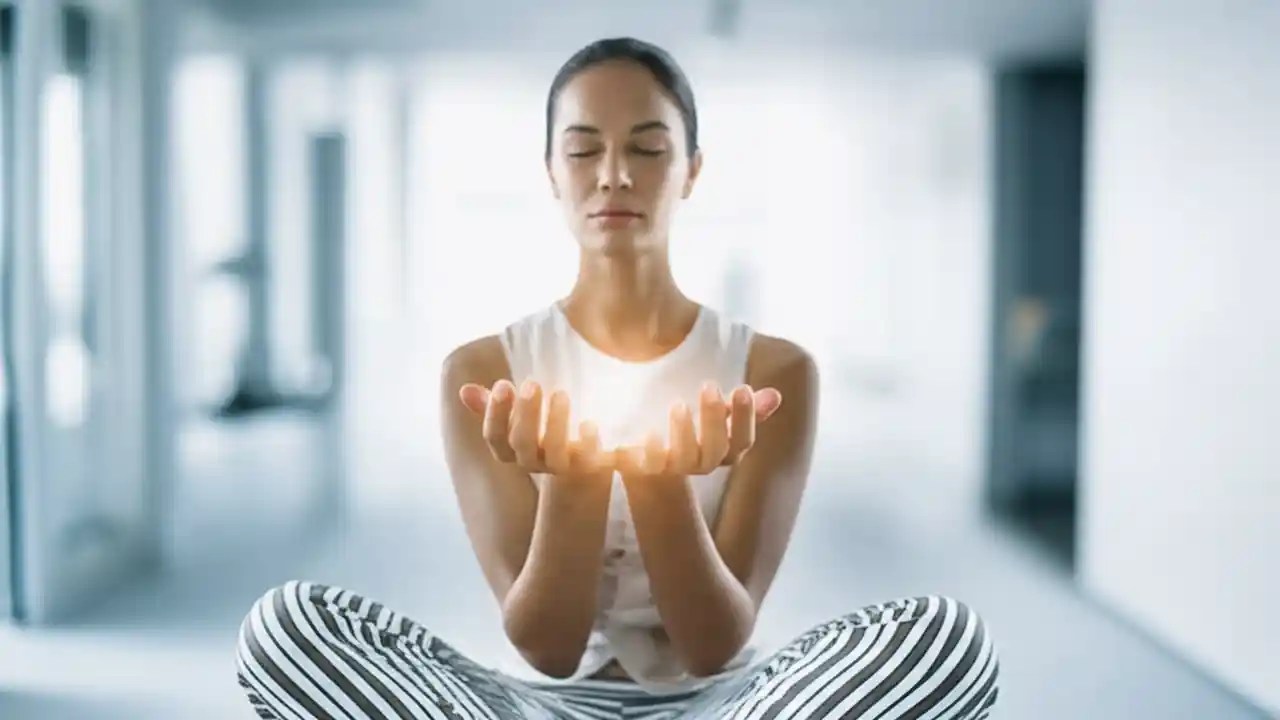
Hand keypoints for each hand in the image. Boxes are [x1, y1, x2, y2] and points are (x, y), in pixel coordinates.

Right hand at [458, 380, 610, 477]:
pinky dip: (589, 443)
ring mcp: (558, 466)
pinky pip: (587, 461)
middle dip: (525, 413)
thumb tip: (464, 390)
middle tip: (531, 383)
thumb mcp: (513, 416)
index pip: (494, 436)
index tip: (502, 384)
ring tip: (560, 393)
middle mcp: (530, 461)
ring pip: (553, 451)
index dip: (495, 413)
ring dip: (555, 422)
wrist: (575, 459)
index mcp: (508, 450)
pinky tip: (589, 424)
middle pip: (521, 442)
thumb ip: (491, 404)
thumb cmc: (537, 429)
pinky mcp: (585, 465)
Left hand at [616, 382, 782, 477]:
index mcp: (724, 450)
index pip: (743, 441)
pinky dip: (652, 450)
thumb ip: (742, 406)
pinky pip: (652, 466)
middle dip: (715, 418)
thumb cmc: (689, 427)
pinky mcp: (649, 467)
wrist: (647, 455)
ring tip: (679, 404)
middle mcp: (703, 463)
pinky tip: (649, 431)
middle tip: (709, 386)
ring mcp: (676, 467)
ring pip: (687, 459)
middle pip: (717, 449)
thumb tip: (775, 395)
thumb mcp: (716, 414)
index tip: (743, 388)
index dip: (746, 417)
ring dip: (685, 432)